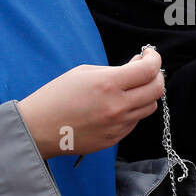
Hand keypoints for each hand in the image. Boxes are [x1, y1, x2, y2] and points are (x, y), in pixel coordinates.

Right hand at [16, 48, 163, 157]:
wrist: (38, 128)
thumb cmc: (57, 96)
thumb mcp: (84, 73)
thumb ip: (115, 70)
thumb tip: (138, 66)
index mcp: (109, 84)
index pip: (149, 70)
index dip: (154, 59)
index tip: (150, 56)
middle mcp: (118, 106)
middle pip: (157, 90)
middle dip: (156, 76)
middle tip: (146, 71)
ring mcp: (117, 125)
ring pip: (149, 107)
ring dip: (145, 95)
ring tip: (130, 89)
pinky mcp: (114, 139)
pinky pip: (134, 122)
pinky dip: (132, 111)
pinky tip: (116, 106)